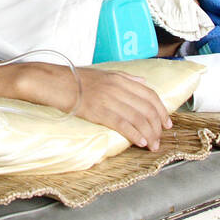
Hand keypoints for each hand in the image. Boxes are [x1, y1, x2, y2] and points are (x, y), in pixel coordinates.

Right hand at [23, 64, 170, 149]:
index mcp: (120, 78)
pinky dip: (134, 134)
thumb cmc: (75, 79)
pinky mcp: (97, 111)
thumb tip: (144, 83)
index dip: (161, 111)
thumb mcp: (103, 73)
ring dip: (149, 134)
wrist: (53, 82)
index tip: (166, 123)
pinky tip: (141, 142)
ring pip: (137, 118)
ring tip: (152, 145)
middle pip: (146, 109)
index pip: (150, 95)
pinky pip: (122, 124)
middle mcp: (118, 88)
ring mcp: (108, 99)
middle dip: (157, 126)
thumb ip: (126, 79)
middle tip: (160, 139)